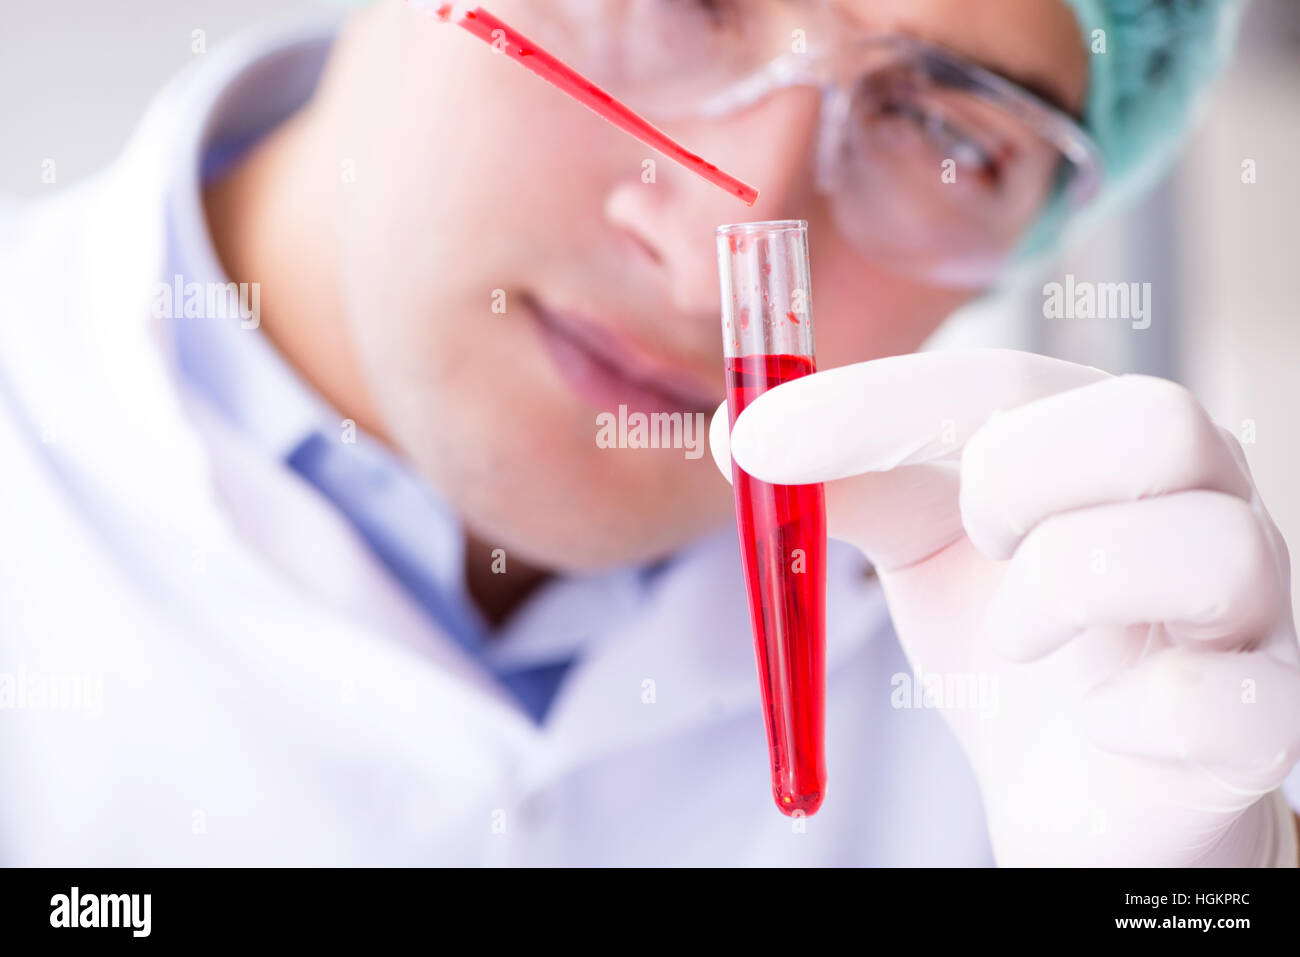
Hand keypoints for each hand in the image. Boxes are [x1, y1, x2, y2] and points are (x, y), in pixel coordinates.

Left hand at [710, 349, 1299, 865]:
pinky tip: (1099, 720)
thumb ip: (842, 481)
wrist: (1078, 780)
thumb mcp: (916, 541)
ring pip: (1212, 548)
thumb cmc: (1004, 635)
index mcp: (1100, 438)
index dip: (875, 405)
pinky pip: (1233, 700)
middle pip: (1154, 420)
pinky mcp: (1259, 720)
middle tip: (972, 536)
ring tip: (1017, 636)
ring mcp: (1245, 610)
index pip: (1003, 382)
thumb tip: (732, 428)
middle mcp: (1194, 500)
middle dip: (1022, 476)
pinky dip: (1137, 712)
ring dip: (1070, 588)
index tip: (755, 440)